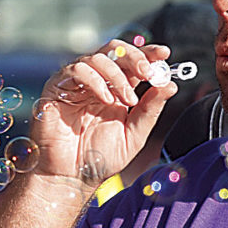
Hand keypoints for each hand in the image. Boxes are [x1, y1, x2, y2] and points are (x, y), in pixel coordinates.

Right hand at [29, 40, 176, 193]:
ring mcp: (75, 83)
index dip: (148, 53)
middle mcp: (96, 81)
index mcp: (115, 89)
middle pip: (115, 50)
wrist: (72, 177)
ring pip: (97, 58)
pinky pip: (77, 70)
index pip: (132, 61)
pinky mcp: (56, 88)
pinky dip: (96, 81)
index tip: (164, 53)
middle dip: (135, 57)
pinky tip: (107, 100)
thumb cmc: (99, 158)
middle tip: (148, 72)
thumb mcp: (134, 134)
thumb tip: (170, 85)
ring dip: (118, 76)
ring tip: (128, 100)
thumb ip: (150, 110)